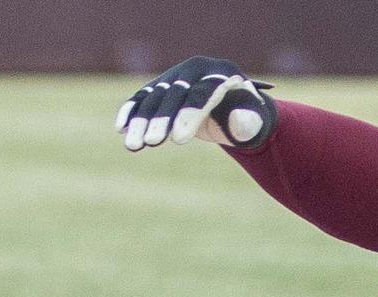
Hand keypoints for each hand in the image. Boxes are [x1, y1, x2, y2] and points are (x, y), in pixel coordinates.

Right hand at [116, 56, 276, 152]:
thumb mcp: (256, 121)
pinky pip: (143, 97)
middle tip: (152, 143)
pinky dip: (132, 112)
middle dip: (161, 119)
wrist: (239, 107)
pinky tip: (121, 129)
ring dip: (141, 120)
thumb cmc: (250, 118)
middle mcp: (196, 69)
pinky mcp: (164, 85)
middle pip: (174, 94)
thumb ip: (249, 121)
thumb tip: (238, 120)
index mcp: (222, 73)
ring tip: (133, 146)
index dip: (189, 116)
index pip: (202, 94)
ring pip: (154, 96)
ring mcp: (177, 74)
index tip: (177, 140)